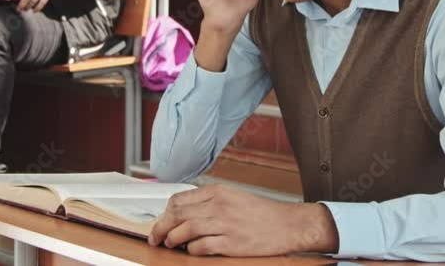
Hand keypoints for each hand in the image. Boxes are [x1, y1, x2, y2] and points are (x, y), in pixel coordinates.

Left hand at [148, 184, 338, 256]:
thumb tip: (185, 213)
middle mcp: (219, 206)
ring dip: (173, 239)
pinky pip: (201, 247)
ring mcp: (224, 224)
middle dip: (161, 227)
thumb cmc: (263, 213)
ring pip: (185, 230)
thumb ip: (210, 202)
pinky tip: (192, 251)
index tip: (160, 222)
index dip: (164, 213)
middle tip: (156, 237)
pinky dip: (192, 250)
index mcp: (218, 192)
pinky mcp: (231, 243)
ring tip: (170, 244)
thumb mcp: (234, 197)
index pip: (179, 200)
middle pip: (178, 215)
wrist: (288, 224)